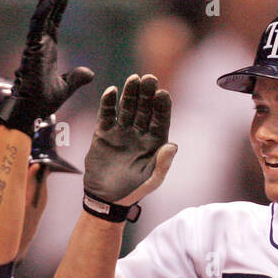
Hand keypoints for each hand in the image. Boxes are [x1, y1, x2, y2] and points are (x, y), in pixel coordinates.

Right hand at [0, 0, 93, 132]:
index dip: (59, 9)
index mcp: (47, 50)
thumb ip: (77, 78)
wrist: (34, 110)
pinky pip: (37, 26)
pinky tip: (52, 0)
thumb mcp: (67, 87)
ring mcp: (35, 45)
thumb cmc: (45, 100)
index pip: (53, 23)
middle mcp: (40, 44)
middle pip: (47, 15)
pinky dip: (44, 12)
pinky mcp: (32, 48)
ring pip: (41, 16)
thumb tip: (90, 73)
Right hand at [83, 74, 176, 205]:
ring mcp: (122, 131)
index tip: (163, 93)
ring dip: (130, 93)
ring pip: (127, 107)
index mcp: (155, 143)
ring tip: (133, 79)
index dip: (162, 107)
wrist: (106, 198)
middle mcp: (140, 133)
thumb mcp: (151, 180)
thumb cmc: (133, 191)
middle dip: (147, 94)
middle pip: (145, 109)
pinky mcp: (104, 132)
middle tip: (149, 78)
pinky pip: (107, 114)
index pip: (161, 120)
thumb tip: (173, 146)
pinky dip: (108, 102)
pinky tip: (111, 91)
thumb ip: (163, 163)